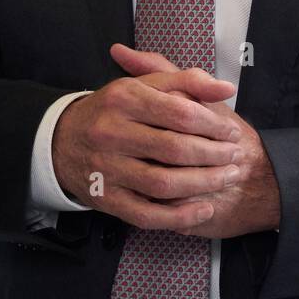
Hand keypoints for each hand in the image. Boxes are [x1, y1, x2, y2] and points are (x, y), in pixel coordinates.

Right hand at [111, 46, 281, 237]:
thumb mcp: (145, 85)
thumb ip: (187, 81)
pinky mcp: (105, 199)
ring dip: (203, 184)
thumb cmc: (115, 109)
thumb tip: (226, 89)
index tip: (232, 131)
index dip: (213, 124)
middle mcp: (111, 132)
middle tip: (235, 156)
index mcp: (124, 98)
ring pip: (163, 184)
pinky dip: (179, 217)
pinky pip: (146, 214)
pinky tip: (203, 210)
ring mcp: (107, 168)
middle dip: (213, 155)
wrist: (62, 140)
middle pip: (174, 149)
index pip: (179, 113)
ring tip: (227, 178)